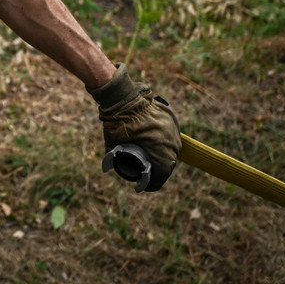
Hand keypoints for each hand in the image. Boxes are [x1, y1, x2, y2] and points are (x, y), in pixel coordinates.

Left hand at [88, 64, 180, 191]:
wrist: (124, 97)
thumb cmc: (118, 122)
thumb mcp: (112, 142)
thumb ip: (112, 155)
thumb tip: (110, 165)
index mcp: (162, 153)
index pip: (162, 176)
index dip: (152, 184)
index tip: (144, 186)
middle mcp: (173, 144)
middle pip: (168, 163)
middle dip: (158, 170)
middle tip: (146, 171)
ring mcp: (174, 131)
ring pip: (171, 148)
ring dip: (163, 154)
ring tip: (152, 157)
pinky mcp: (172, 119)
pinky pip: (170, 134)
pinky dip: (164, 139)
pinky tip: (156, 141)